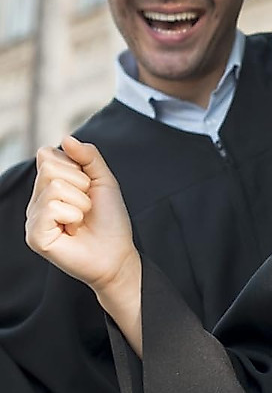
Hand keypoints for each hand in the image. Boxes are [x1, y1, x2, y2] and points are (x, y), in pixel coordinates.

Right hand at [26, 135, 139, 306]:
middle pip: (50, 168)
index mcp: (49, 184)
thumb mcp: (104, 180)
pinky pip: (51, 208)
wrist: (118, 254)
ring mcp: (33, 218)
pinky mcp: (34, 235)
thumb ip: (88, 156)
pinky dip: (73, 216)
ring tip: (82, 219)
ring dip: (81, 203)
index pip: (48, 154)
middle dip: (80, 185)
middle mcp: (37, 199)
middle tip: (87, 207)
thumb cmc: (110, 220)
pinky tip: (73, 230)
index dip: (76, 167)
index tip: (87, 187)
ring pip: (54, 187)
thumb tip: (66, 138)